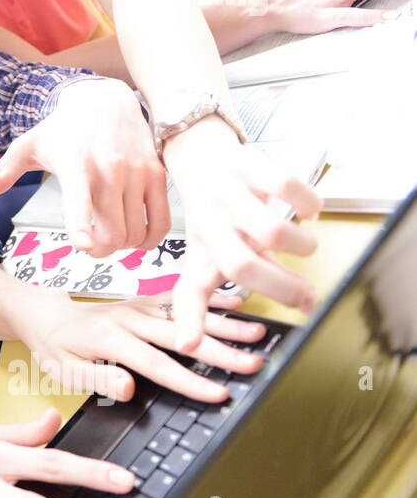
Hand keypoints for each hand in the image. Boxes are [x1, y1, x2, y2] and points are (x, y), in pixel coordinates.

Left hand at [0, 78, 167, 255]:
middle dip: (101, 251)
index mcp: (74, 165)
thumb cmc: (61, 129)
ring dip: (123, 247)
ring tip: (111, 239)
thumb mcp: (27, 146)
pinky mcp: (156, 175)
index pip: (79, 199)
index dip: (81, 224)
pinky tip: (136, 238)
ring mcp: (136, 172)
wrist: (105, 100)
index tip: (82, 245)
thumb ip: (0, 173)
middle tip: (91, 247)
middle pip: (111, 231)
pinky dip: (149, 240)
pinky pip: (160, 223)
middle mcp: (108, 169)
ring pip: (135, 232)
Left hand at [10, 290, 268, 405]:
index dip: (189, 381)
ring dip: (224, 323)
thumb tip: (128, 389)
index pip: (157, 365)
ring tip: (258, 332)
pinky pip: (180, 297)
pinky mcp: (144, 300)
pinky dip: (208, 298)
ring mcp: (140, 306)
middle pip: (182, 337)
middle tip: (254, 363)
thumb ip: (96, 379)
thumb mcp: (63, 369)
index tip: (219, 393)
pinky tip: (236, 300)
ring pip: (188, 314)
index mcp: (111, 339)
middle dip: (221, 352)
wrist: (42, 313)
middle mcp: (130, 318)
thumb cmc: (54, 345)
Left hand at [163, 117, 320, 351]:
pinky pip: (287, 186)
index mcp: (199, 250)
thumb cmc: (216, 210)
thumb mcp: (224, 246)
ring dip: (302, 245)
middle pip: (240, 265)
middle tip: (306, 296)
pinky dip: (309, 203)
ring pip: (272, 230)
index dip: (189, 320)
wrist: (197, 151)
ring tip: (305, 245)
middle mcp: (209, 223)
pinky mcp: (246, 162)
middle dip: (281, 289)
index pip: (189, 289)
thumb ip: (262, 276)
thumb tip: (309, 303)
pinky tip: (308, 210)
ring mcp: (226, 192)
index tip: (187, 345)